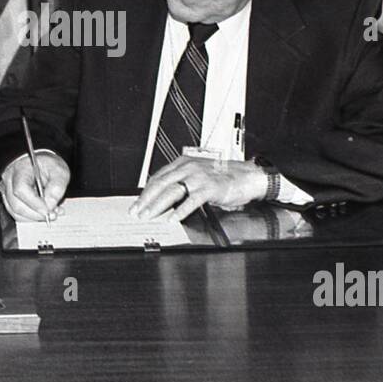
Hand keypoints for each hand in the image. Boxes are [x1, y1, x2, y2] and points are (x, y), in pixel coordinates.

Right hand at [0, 152, 69, 220]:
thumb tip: (50, 204)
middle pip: (16, 205)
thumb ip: (57, 186)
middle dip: (36, 214)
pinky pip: (18, 214)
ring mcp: (7, 191)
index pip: (21, 189)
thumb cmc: (47, 165)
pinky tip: (44, 212)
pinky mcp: (9, 200)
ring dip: (35, 217)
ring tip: (51, 213)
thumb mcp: (59, 170)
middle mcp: (9, 180)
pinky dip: (31, 217)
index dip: (35, 203)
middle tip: (53, 215)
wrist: (40, 164)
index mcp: (20, 169)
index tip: (48, 210)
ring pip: (16, 213)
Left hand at [131, 155, 265, 220]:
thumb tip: (161, 199)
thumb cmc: (222, 177)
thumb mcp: (197, 175)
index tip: (136, 203)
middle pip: (161, 184)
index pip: (158, 177)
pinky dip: (180, 211)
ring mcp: (199, 177)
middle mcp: (188, 167)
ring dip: (158, 206)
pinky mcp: (209, 187)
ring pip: (172, 191)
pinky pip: (191, 200)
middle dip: (146, 200)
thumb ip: (180, 183)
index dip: (145, 192)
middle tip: (137, 212)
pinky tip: (173, 219)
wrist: (246, 176)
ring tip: (149, 216)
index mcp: (183, 163)